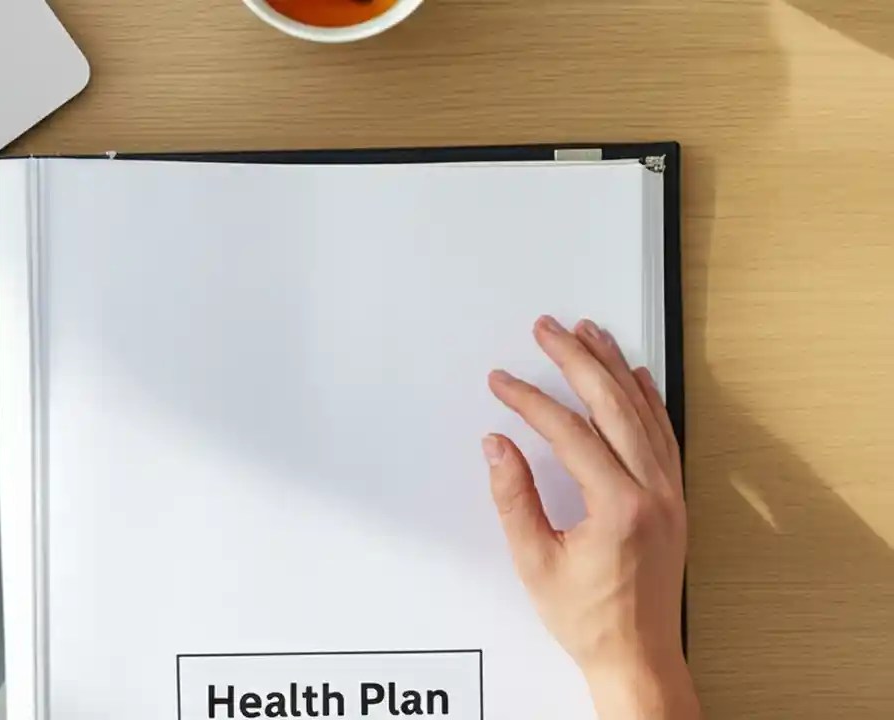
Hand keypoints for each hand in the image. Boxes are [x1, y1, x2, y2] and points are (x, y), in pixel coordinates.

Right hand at [483, 317, 698, 719]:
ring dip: (614, 368)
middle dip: (576, 360)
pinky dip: (647, 399)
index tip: (502, 382)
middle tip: (548, 329)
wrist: (637, 655)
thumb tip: (498, 446)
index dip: (530, 401)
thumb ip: (514, 497)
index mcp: (618, 506)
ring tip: (589, 333)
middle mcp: (653, 492)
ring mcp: (670, 492)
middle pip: (614, 405)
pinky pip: (663, 434)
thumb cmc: (589, 618)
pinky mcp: (674, 498)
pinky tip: (636, 377)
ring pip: (644, 412)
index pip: (569, 432)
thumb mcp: (535, 561)